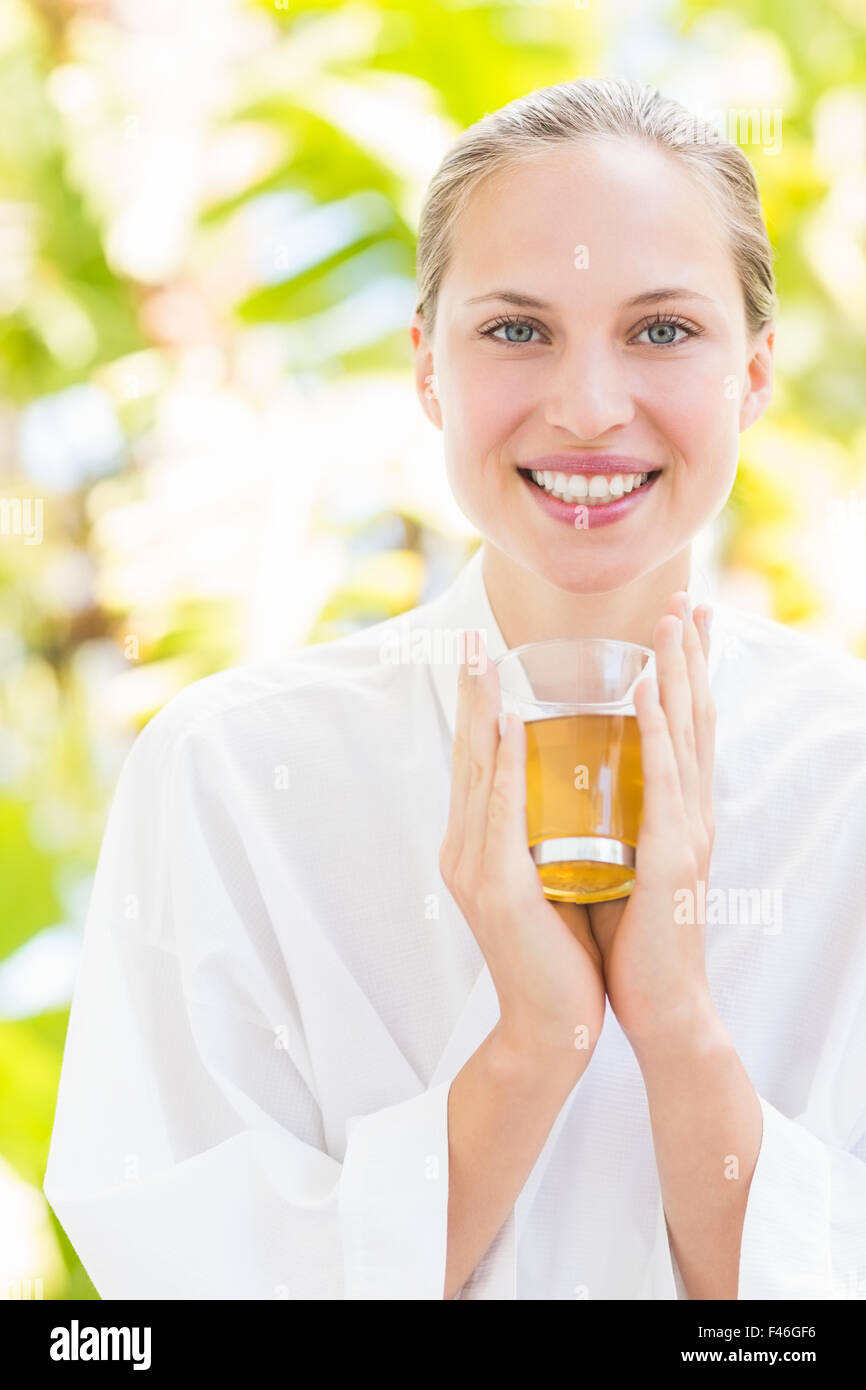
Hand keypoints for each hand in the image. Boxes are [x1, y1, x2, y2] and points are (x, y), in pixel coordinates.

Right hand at [439, 631, 605, 1071]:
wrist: (552, 1027)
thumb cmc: (562, 953)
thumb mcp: (553, 879)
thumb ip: (548, 836)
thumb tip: (574, 791)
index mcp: (478, 846)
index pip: (477, 763)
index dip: (478, 707)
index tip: (483, 656)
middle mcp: (464, 849)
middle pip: (467, 756)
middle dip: (469, 693)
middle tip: (469, 638)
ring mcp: (473, 869)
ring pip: (476, 772)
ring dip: (480, 710)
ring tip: (483, 660)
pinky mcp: (496, 889)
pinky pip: (499, 812)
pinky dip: (501, 764)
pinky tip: (506, 724)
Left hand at [587, 594, 717, 1053]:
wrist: (660, 1012)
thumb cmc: (632, 942)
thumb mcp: (621, 869)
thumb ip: (610, 829)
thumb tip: (576, 798)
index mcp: (677, 817)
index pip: (683, 731)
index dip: (686, 676)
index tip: (680, 626)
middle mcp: (690, 816)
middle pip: (695, 719)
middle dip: (692, 657)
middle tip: (690, 600)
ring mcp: (686, 835)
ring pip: (685, 736)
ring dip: (679, 674)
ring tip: (671, 621)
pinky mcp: (671, 860)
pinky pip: (662, 782)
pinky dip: (657, 730)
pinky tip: (648, 690)